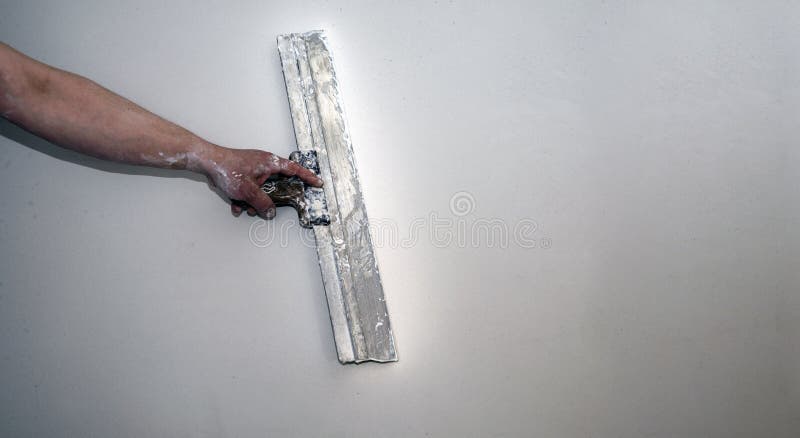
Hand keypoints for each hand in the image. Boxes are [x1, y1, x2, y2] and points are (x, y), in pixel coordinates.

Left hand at [196, 144, 322, 218]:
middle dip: (269, 199)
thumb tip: (271, 211)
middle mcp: (263, 164)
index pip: (294, 169)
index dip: (307, 177)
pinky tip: (235, 204)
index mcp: (269, 163)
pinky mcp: (243, 174)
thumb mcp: (248, 191)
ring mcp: (252, 169)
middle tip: (266, 207)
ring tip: (244, 207)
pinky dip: (244, 198)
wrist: (206, 162)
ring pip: (260, 189)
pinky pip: (249, 189)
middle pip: (276, 184)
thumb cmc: (227, 169)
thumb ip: (262, 203)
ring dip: (253, 201)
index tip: (317, 183)